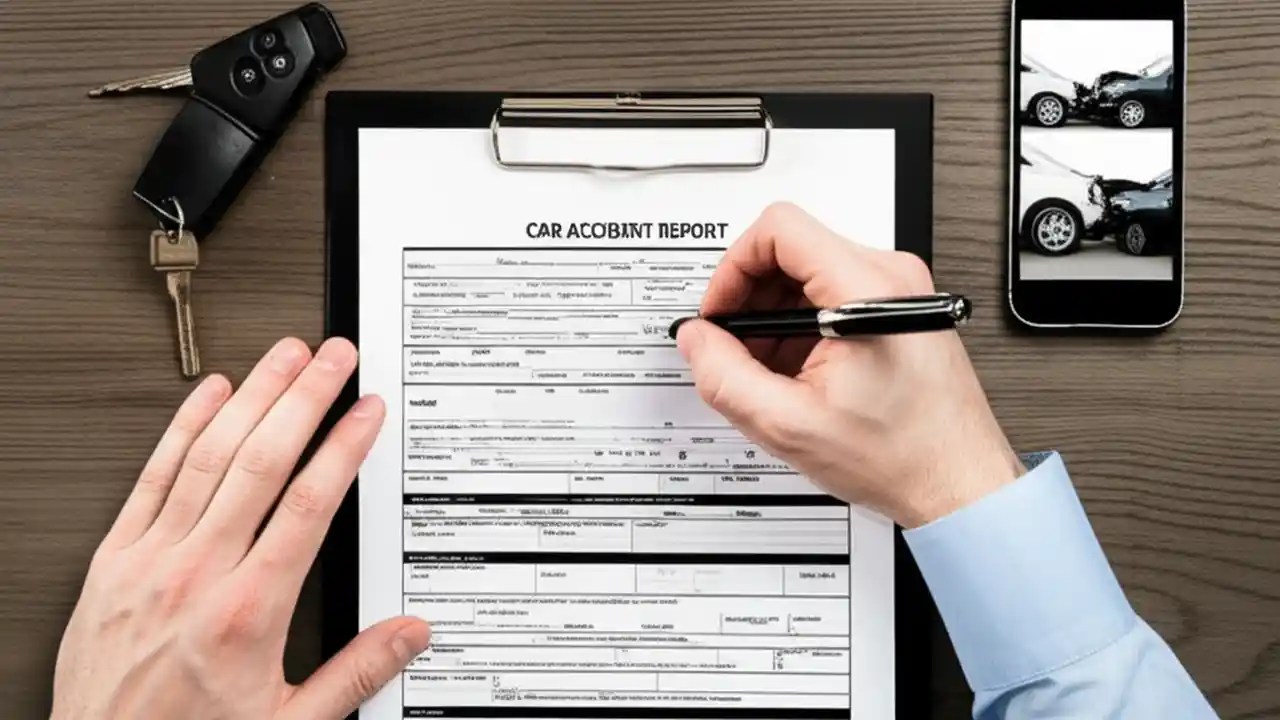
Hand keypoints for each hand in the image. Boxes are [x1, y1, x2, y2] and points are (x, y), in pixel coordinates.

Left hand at [51, 338, 429, 719]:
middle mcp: (198, 574)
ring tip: (281, 358)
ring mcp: (150, 561)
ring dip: (251, 398)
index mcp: (248, 611)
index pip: (309, 503)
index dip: (344, 446)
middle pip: (262, 461)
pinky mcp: (112, 560)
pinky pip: (151, 479)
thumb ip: (355, 673)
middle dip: (304, 397)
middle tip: (332, 356)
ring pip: (209, 456)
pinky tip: (208, 396)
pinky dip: (181, 429)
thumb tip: (409, 636)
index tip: (365, 411)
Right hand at [676, 204, 1024, 526]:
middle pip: (792, 247)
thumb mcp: (790, 424)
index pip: (779, 229)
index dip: (733, 266)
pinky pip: (833, 295)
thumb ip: (726, 376)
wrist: (958, 482)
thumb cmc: (902, 456)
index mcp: (867, 289)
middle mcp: (890, 277)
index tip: (720, 310)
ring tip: (766, 367)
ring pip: (810, 272)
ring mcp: (900, 291)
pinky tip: (796, 371)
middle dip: (750, 296)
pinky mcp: (900, 309)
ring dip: (774, 315)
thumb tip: (697, 340)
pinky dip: (801, 327)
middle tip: (733, 344)